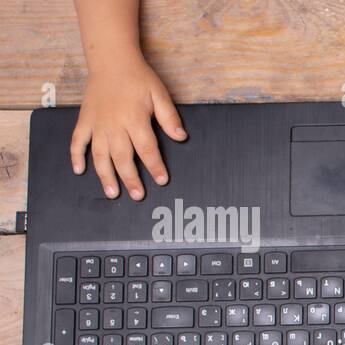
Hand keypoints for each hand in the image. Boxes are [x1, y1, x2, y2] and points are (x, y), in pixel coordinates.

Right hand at [70, 56, 185, 200]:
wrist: (111, 60)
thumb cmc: (138, 78)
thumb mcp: (160, 95)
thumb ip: (170, 117)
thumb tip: (181, 137)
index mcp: (134, 119)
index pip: (147, 149)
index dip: (155, 166)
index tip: (162, 180)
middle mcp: (114, 124)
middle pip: (122, 157)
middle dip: (130, 179)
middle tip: (137, 196)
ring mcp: (97, 123)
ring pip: (99, 155)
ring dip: (105, 175)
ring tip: (112, 193)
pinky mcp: (84, 120)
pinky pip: (77, 141)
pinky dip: (76, 156)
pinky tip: (79, 171)